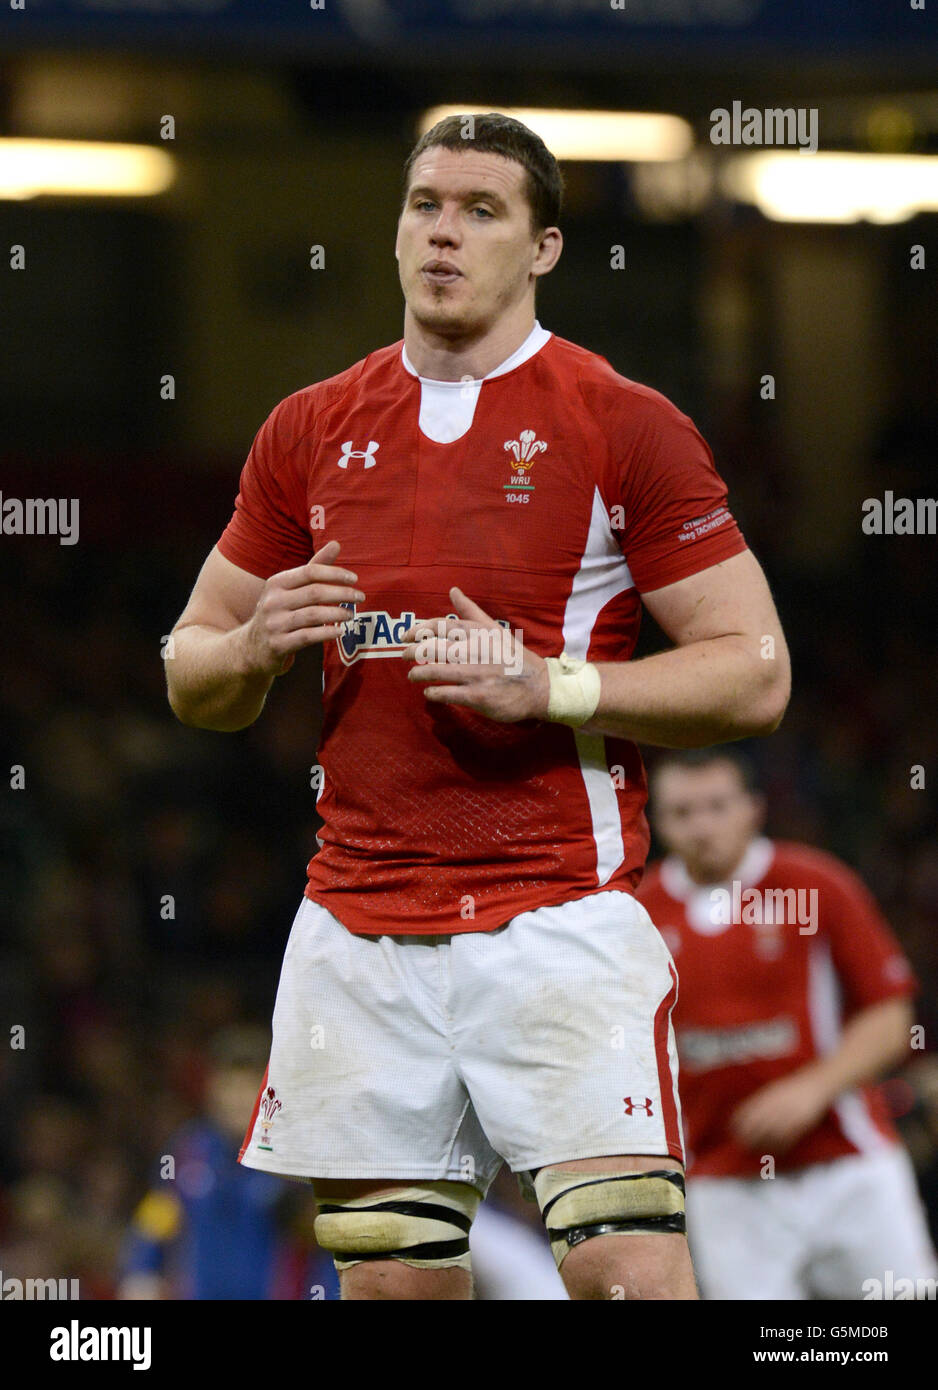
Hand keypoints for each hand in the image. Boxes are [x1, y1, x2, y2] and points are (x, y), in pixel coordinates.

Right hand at [242, 540, 364, 677]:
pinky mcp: (278, 644)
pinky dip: (326, 633)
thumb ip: (315, 567)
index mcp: (277, 582)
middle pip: (314, 592)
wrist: (252, 646)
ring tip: (351, 614)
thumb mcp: (291, 588)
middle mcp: (273, 601)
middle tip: (360, 597)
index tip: (354, 579)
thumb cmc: (280, 611)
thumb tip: (336, 543)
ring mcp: (274, 623)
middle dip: (341, 593)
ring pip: (313, 615)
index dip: (334, 573)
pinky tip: (340, 631)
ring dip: (337, 613)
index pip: (310, 571)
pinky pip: (307, 637)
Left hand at [401, 587, 549, 723]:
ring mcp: (478, 674)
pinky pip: (448, 693)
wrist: (539, 687)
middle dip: (414, 652)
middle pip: (434, 647)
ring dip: (419, 673)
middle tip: (404, 656)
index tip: (406, 636)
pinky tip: (429, 691)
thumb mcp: (495, 630)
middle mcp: (477, 651)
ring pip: (437, 671)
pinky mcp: (479, 696)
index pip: (443, 625)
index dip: (420, 629)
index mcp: (479, 633)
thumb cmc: (513, 657)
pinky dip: (433, 692)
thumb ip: (471, 611)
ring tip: (412, 675)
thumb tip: (452, 590)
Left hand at [729, 1068, 831, 1154]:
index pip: (748, 1111)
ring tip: (753, 1149)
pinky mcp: (800, 1124)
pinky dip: (778, 1146)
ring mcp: (789, 1116)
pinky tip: (773, 1150)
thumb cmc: (792, 1087)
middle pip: (757, 1125)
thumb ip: (761, 1101)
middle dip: (747, 1135)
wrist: (816, 1085)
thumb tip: (745, 1114)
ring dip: (760, 1144)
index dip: (738, 1121)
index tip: (731, 1129)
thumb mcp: (773, 1089)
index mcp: (768, 1096)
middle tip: (740, 1143)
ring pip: (770, 1134)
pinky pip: (787, 1139)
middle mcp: (776, 1106)